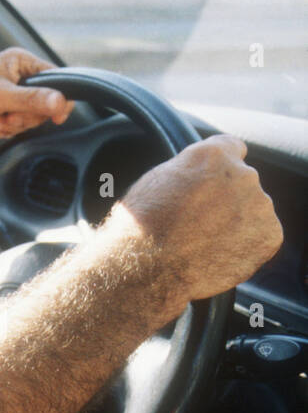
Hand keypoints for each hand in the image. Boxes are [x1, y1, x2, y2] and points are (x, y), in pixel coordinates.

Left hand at [0, 47, 74, 136]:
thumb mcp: (0, 96)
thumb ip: (31, 99)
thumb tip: (61, 101)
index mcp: (21, 61)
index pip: (56, 80)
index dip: (57, 100)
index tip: (55, 118)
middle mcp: (17, 72)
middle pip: (44, 101)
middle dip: (26, 116)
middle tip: (8, 117)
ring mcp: (9, 88)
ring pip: (29, 113)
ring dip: (14, 123)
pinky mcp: (0, 102)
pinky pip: (15, 119)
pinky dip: (7, 127)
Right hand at [109, 134, 282, 303]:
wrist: (150, 266)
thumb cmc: (143, 224)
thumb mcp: (156, 179)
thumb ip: (188, 169)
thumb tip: (197, 173)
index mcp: (212, 155)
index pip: (232, 146)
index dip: (220, 165)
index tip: (213, 178)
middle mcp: (243, 174)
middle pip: (243, 180)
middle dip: (227, 195)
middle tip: (201, 217)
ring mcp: (260, 206)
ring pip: (254, 209)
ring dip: (238, 219)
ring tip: (206, 239)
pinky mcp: (270, 235)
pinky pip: (261, 235)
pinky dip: (246, 243)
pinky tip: (219, 251)